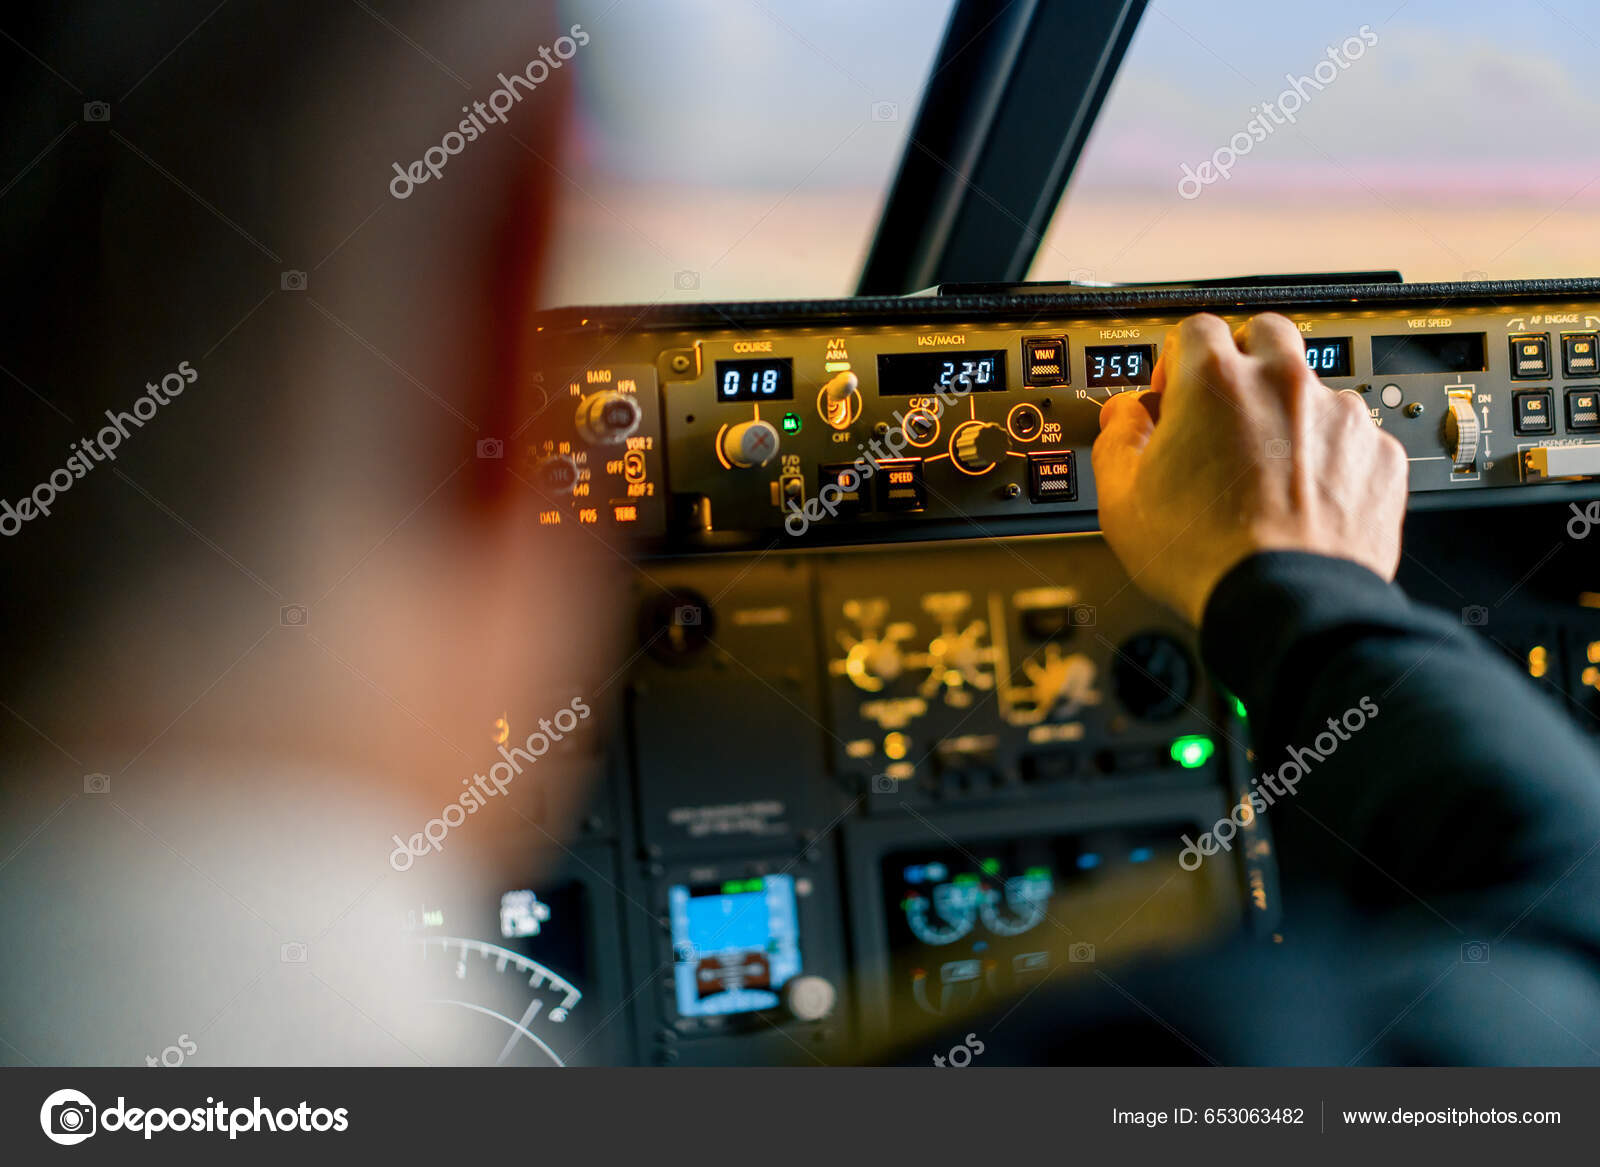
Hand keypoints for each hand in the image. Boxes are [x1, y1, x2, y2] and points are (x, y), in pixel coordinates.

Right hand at [1091, 312, 1406, 625]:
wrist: (1287, 604)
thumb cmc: (1207, 556)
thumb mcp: (1122, 501)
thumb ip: (1115, 441)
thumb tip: (1122, 418)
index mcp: (1214, 381)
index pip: (1194, 330)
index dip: (1177, 362)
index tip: (1173, 394)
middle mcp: (1282, 383)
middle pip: (1265, 333)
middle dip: (1244, 362)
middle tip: (1226, 409)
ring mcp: (1339, 416)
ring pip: (1314, 387)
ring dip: (1291, 413)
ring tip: (1270, 469)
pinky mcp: (1379, 453)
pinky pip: (1355, 438)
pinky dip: (1332, 458)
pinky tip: (1307, 496)